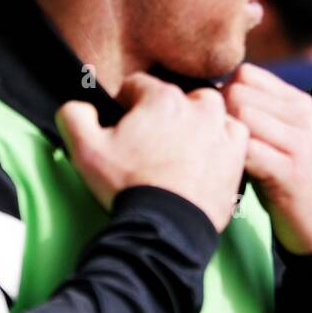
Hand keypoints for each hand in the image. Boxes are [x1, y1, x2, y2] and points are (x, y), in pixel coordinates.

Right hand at [57, 72, 247, 229]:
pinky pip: (234, 133)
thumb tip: (78, 105)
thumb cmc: (127, 187)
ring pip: (209, 110)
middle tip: (152, 141)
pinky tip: (206, 155)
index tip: (124, 125)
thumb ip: (75, 115)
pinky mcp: (237, 154)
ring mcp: (221, 130)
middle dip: (164, 111)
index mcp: (162, 98)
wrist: (167, 226)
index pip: (138, 85)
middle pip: (177, 96)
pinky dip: (221, 138)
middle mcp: (197, 107)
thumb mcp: (85, 150)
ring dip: (195, 120)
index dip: (126, 104)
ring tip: (179, 146)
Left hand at [223, 62, 311, 253]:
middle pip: (238, 92)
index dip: (224, 93)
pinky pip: (247, 150)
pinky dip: (231, 159)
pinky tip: (230, 174)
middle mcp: (301, 117)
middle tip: (217, 143)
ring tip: (223, 158)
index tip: (222, 121)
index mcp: (298, 103)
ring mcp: (299, 144)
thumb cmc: (295, 178)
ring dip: (224, 136)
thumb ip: (261, 114)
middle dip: (219, 115)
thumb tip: (213, 96)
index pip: (246, 74)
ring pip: (242, 116)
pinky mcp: (290, 172)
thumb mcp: (286, 136)